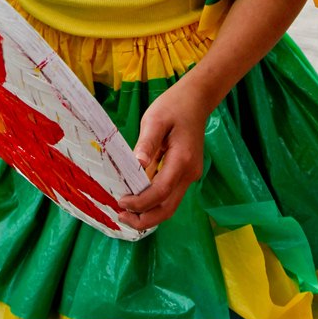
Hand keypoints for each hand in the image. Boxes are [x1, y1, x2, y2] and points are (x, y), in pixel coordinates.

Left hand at [117, 82, 207, 230]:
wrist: (196, 100)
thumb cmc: (173, 106)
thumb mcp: (154, 119)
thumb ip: (146, 143)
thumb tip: (136, 165)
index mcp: (182, 160)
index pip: (161, 191)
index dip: (141, 202)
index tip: (121, 201)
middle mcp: (189, 173)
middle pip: (168, 208)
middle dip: (145, 218)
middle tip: (121, 217)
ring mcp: (189, 175)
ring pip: (170, 204)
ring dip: (149, 213)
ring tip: (126, 212)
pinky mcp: (185, 173)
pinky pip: (169, 194)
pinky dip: (153, 202)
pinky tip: (137, 199)